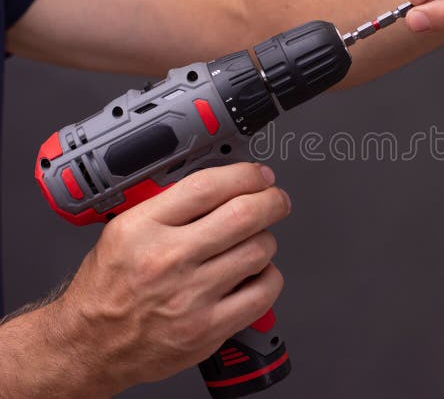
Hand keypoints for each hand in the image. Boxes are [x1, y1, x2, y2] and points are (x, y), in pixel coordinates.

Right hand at [41, 163, 288, 395]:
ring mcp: (190, 296)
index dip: (244, 175)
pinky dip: (269, 277)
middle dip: (272, 201)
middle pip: (243, 215)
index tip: (258, 176)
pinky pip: (263, 293)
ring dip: (266, 240)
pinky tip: (256, 274)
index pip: (207, 187)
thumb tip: (222, 184)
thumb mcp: (123, 231)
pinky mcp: (208, 328)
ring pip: (259, 250)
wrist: (90, 346)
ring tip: (256, 241)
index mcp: (142, 229)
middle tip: (276, 200)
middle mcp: (167, 260)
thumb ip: (169, 206)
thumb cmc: (108, 289)